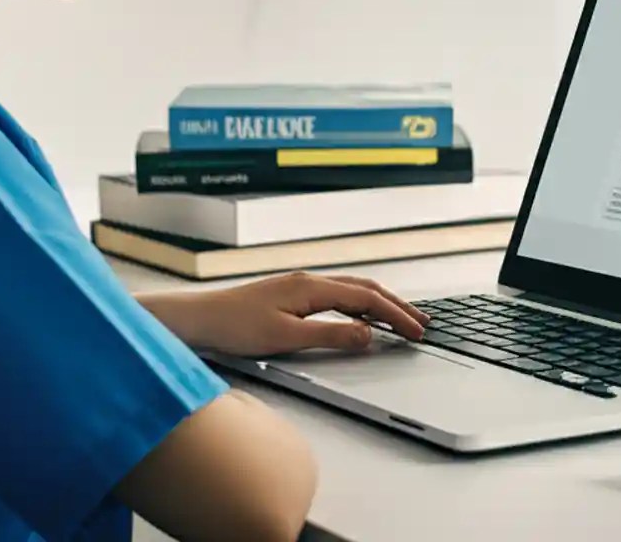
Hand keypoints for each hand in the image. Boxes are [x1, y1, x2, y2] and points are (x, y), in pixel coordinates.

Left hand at [192, 271, 428, 356]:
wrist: (199, 319)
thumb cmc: (234, 327)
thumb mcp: (286, 338)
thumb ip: (331, 335)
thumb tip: (369, 334)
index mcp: (312, 287)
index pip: (367, 299)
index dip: (396, 315)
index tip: (417, 332)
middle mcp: (309, 281)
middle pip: (366, 288)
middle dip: (397, 305)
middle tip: (422, 323)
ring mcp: (300, 286)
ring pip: (353, 289)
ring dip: (381, 303)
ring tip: (402, 317)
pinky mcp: (291, 295)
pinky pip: (338, 295)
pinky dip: (360, 304)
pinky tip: (362, 315)